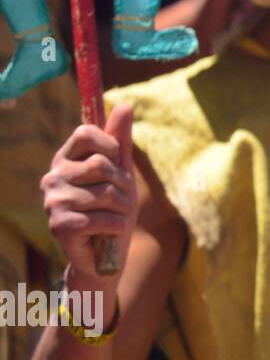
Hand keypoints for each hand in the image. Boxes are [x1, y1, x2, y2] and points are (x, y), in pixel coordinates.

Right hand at [41, 105, 137, 286]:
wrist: (104, 255)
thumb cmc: (113, 209)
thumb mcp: (121, 172)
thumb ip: (120, 141)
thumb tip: (125, 104)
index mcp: (65, 160)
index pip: (86, 132)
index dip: (111, 146)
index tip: (117, 164)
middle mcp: (53, 177)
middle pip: (102, 164)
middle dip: (124, 185)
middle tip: (120, 201)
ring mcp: (53, 201)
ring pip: (107, 193)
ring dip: (123, 209)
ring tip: (115, 219)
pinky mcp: (60, 225)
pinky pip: (104, 218)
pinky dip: (117, 227)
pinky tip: (109, 233)